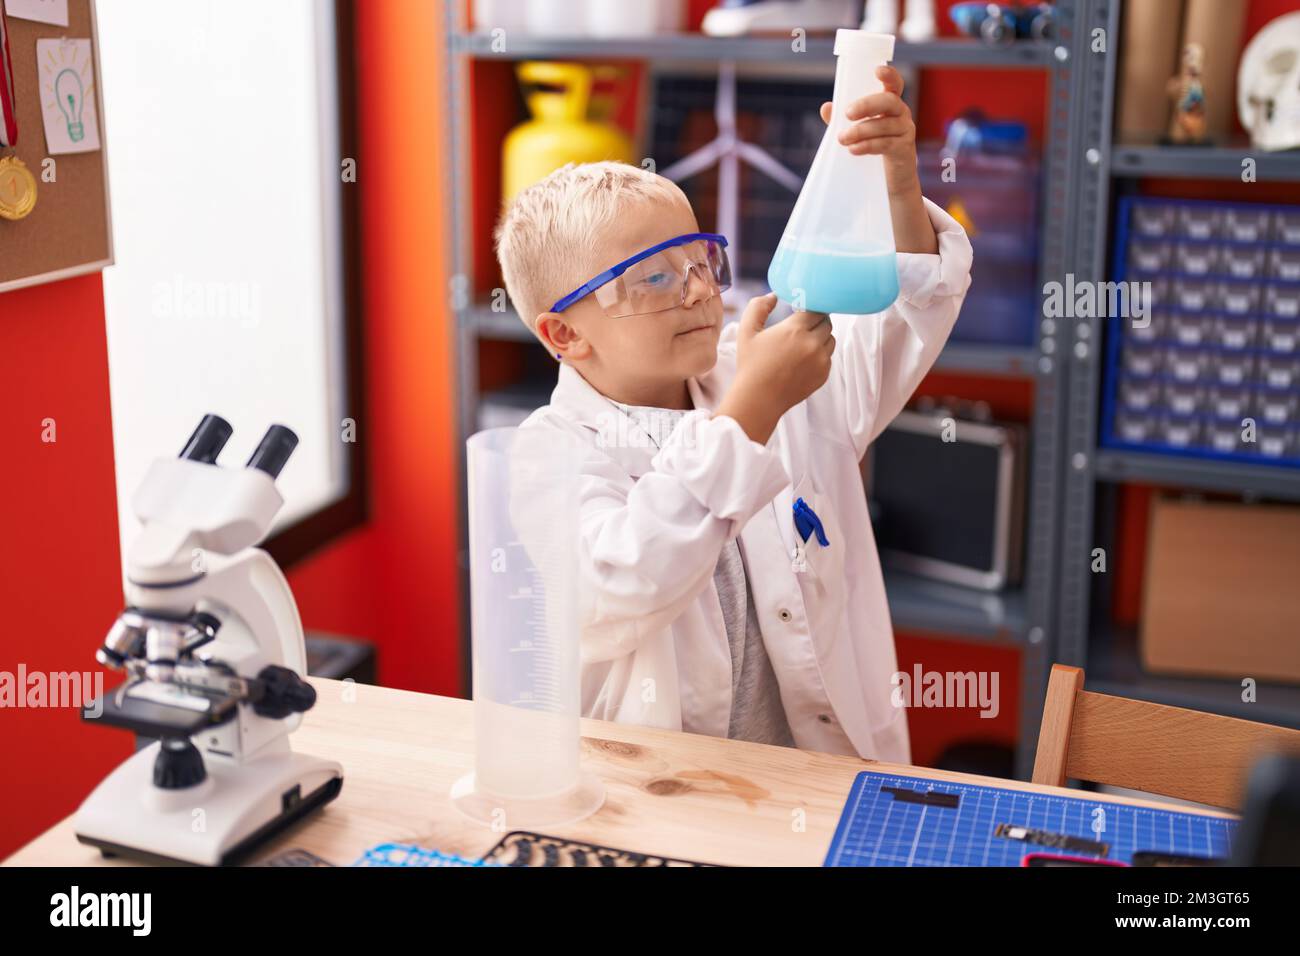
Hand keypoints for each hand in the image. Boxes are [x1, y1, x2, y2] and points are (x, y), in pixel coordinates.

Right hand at [715, 293, 834, 443]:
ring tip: (803, 343)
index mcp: (795, 329)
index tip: (799, 312)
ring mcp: (821, 361)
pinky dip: (820, 355)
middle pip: (826, 322)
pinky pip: (829, 357)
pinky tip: (803, 360)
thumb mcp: (746, 331)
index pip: (815, 308)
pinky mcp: (824, 375)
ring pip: (830, 339)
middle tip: (801, 327)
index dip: (808, 308)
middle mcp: (812, 344)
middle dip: (815, 321)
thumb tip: (774, 295)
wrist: (758, 399)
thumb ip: (758, 307)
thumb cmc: (751, 365)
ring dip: (820, 337)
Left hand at [819, 65, 937, 254]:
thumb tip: (826, 107)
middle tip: (847, 114)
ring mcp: (905, 130)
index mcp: (890, 104)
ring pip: (884, 125)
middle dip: (867, 105)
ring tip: (843, 139)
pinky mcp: (904, 149)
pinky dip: (868, 145)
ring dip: (861, 130)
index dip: (889, 75)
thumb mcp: (856, 132)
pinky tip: (853, 150)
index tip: (876, 70)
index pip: (894, 84)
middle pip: (888, 101)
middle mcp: (901, 113)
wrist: (891, 181)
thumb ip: (841, 120)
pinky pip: (886, 143)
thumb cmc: (873, 148)